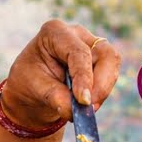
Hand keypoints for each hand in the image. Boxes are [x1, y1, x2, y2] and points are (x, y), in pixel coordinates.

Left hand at [0, 19, 121, 129]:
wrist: (31, 88)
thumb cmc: (29, 82)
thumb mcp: (34, 88)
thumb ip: (55, 96)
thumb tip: (79, 107)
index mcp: (54, 32)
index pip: (78, 52)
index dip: (84, 77)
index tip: (84, 101)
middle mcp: (77, 34)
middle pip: (105, 54)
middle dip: (101, 84)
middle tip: (89, 107)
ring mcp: (91, 44)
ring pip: (112, 64)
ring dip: (103, 90)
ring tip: (86, 109)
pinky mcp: (99, 59)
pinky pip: (110, 75)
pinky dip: (101, 92)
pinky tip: (87, 104)